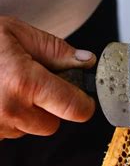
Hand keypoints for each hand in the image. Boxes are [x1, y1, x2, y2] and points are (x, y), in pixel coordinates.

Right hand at [0, 16, 95, 138]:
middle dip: (50, 107)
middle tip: (33, 83)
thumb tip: (86, 61)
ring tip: (5, 86)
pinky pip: (6, 132)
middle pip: (52, 124)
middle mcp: (9, 109)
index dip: (84, 104)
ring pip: (28, 129)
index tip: (83, 99)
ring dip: (25, 113)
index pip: (75, 109)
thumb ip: (57, 50)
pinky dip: (6, 118)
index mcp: (24, 82)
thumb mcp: (18, 34)